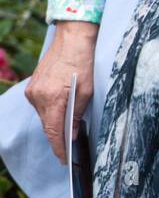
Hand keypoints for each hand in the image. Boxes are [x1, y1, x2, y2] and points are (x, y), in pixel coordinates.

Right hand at [24, 21, 96, 162]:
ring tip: (67, 133)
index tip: (65, 160)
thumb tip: (72, 134)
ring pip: (44, 116)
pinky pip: (41, 106)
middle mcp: (38, 95)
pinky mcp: (32, 86)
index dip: (59, 148)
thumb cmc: (84, 61)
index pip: (54, 131)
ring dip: (54, 124)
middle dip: (58, 138)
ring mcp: (32, 90)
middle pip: (47, 126)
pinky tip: (61, 113)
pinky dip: (50, 112)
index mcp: (52, 97)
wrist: (72, 37)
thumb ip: (77, 114)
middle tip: (69, 151)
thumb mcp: (87, 91)